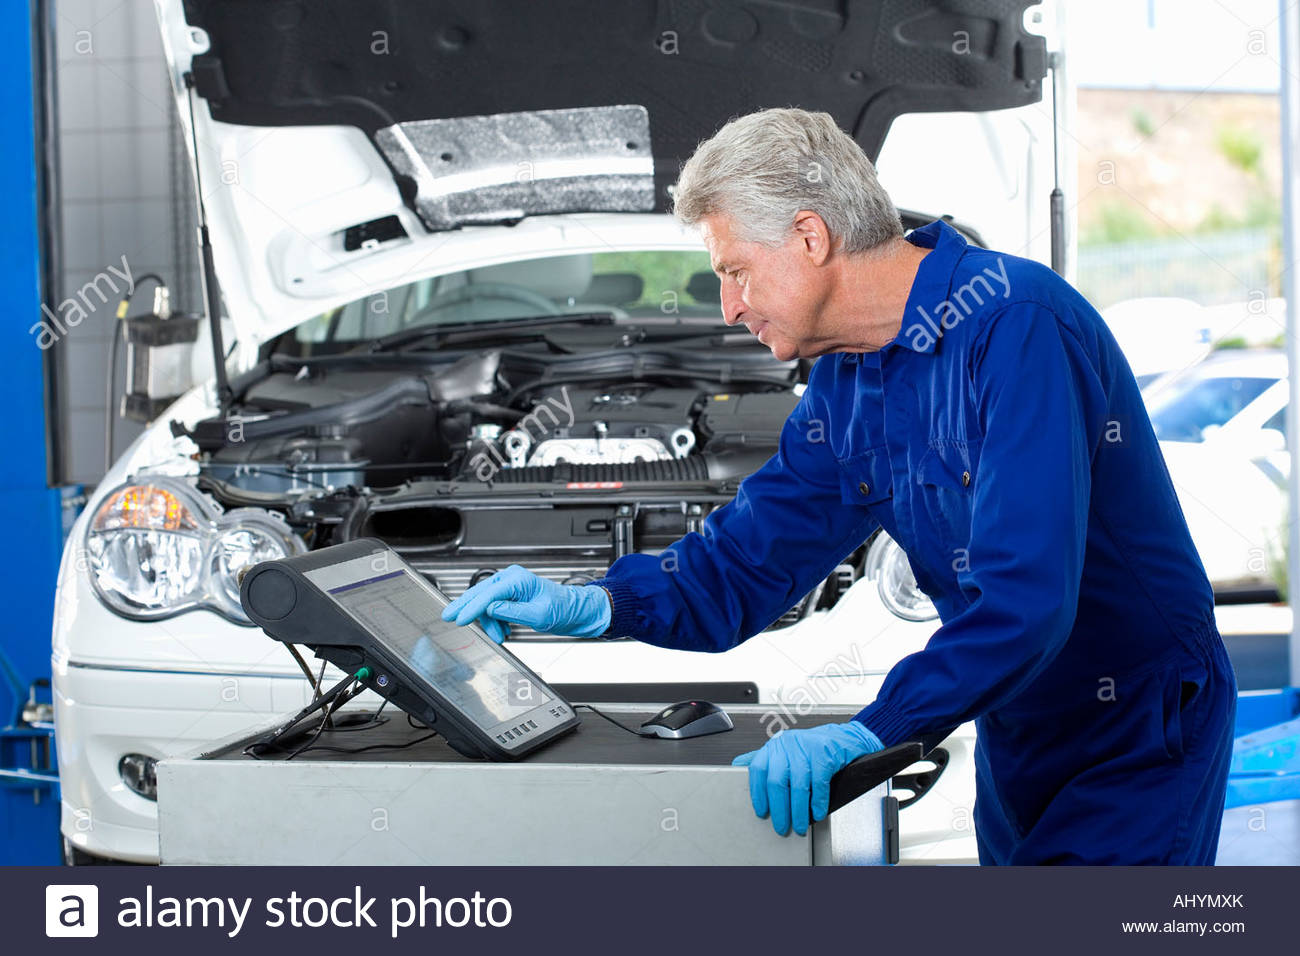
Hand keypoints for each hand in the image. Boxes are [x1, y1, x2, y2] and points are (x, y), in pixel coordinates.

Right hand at [440, 565, 611, 641]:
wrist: (574, 611)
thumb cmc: (562, 609)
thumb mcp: (539, 615)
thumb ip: (513, 611)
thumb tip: (492, 609)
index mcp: (518, 579)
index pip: (488, 593)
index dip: (472, 607)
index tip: (460, 618)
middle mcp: (511, 579)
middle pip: (480, 592)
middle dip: (466, 607)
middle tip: (449, 617)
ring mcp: (509, 586)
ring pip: (485, 603)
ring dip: (488, 622)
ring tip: (499, 636)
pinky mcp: (510, 596)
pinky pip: (493, 607)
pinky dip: (494, 621)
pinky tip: (502, 631)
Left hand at [731, 721, 883, 835]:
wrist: (840, 739)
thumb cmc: (810, 748)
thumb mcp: (783, 750)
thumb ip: (763, 759)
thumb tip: (737, 766)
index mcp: (774, 746)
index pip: (758, 769)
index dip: (757, 793)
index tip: (761, 811)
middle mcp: (787, 745)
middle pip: (776, 781)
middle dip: (779, 809)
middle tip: (781, 826)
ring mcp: (806, 749)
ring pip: (798, 786)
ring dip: (798, 811)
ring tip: (799, 825)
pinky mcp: (824, 755)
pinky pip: (819, 784)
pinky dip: (818, 802)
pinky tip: (817, 813)